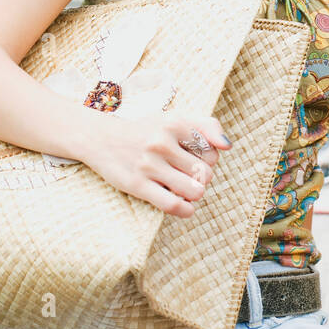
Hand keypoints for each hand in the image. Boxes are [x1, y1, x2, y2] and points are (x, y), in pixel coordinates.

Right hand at [80, 111, 230, 218]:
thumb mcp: (175, 118)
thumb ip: (207, 126)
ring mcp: (149, 165)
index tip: (194, 160)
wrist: (101, 138)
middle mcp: (162, 143)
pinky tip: (184, 206)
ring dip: (194, 195)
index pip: (213, 153)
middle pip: (205, 173)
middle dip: (201, 179)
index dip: (208, 162)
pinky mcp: (137, 185)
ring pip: (194, 191)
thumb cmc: (146, 130)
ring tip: (186, 190)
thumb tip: (227, 146)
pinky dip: (185, 210)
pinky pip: (173, 205)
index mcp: (175, 123)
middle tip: (188, 176)